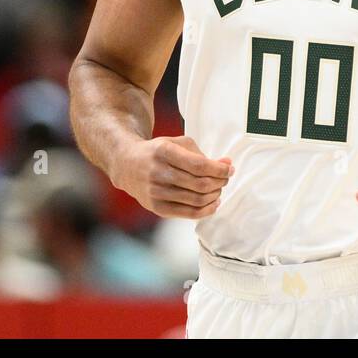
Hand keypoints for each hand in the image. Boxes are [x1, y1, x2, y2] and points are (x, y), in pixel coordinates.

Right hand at [113, 134, 232, 218]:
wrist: (128, 165)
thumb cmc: (158, 152)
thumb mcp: (177, 144)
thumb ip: (202, 154)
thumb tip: (227, 164)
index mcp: (164, 152)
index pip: (199, 165)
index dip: (219, 169)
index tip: (229, 168)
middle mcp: (158, 173)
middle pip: (200, 184)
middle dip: (219, 182)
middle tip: (225, 179)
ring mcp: (156, 192)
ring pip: (197, 200)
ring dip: (215, 195)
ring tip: (219, 189)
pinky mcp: (156, 208)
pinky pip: (188, 214)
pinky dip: (206, 210)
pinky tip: (214, 202)